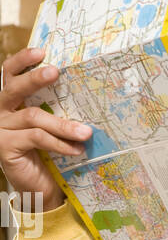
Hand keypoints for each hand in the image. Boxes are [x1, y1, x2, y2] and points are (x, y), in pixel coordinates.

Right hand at [0, 46, 90, 210]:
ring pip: (33, 117)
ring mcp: (1, 129)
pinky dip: (59, 143)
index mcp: (10, 101)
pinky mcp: (5, 147)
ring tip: (86, 132)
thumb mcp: (52, 126)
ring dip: (63, 124)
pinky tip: (76, 149)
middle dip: (35, 79)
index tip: (41, 51)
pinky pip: (37, 138)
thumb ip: (55, 108)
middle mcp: (1, 111)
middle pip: (15, 89)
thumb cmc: (48, 154)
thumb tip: (84, 90)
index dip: (22, 60)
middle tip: (56, 72)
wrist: (40, 187)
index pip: (9, 73)